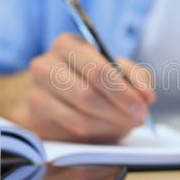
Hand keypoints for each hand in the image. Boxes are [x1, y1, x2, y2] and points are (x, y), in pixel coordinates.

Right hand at [14, 33, 154, 142]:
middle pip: (87, 95)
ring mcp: (35, 94)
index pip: (97, 69)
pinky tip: (106, 130)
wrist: (53, 94)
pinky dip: (95, 135)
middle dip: (119, 110)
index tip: (144, 104)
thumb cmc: (91, 78)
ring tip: (125, 124)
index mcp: (66, 45)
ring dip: (109, 125)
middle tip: (138, 118)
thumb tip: (146, 96)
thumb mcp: (116, 69)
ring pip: (80, 118)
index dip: (124, 90)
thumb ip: (135, 76)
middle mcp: (44, 66)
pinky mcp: (33, 121)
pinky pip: (70, 133)